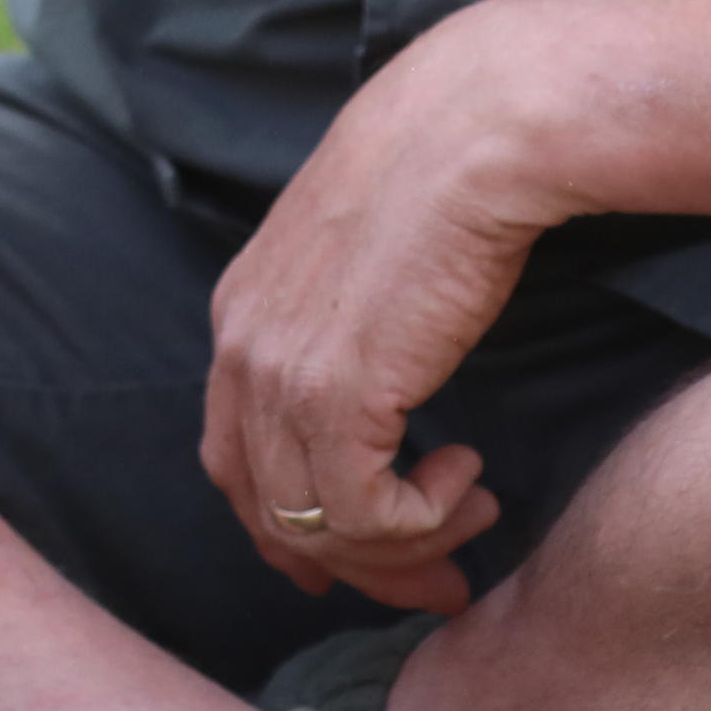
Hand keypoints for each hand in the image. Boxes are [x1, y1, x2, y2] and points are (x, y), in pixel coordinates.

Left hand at [196, 0, 564, 612]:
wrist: (474, 130)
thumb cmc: (442, 174)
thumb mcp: (363, 255)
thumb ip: (345, 320)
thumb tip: (383, 386)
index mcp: (240, 313)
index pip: (235, 459)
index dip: (291, 527)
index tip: (363, 556)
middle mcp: (241, 348)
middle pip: (263, 509)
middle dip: (352, 564)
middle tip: (436, 580)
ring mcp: (279, 375)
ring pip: (315, 527)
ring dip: (404, 545)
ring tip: (475, 512)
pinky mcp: (335, 397)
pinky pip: (362, 516)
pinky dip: (420, 521)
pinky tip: (469, 475)